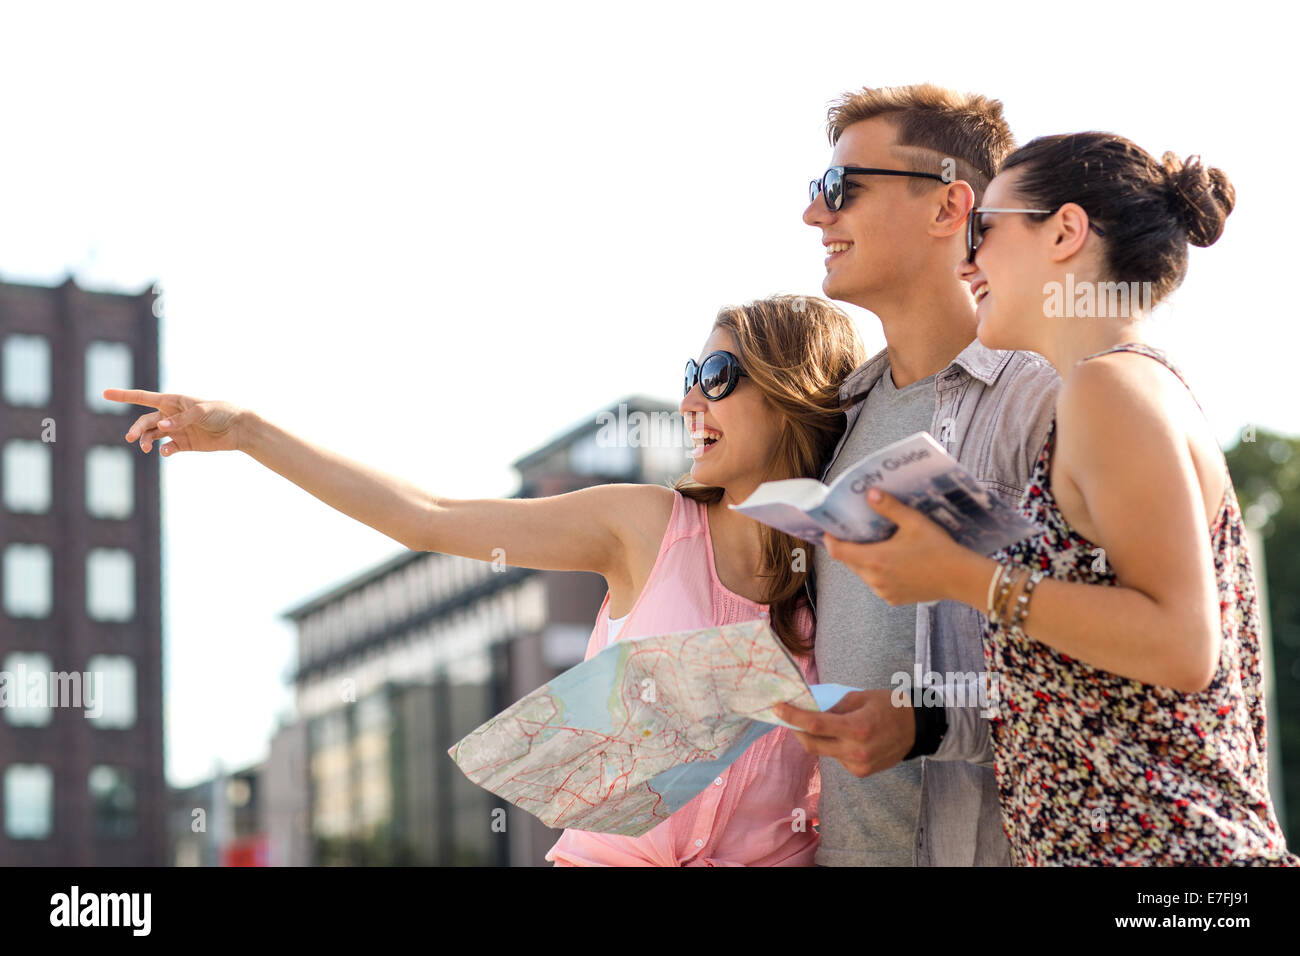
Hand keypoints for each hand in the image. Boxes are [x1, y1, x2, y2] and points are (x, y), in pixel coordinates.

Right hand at [103, 388, 247, 455]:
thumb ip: (182, 419)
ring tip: (143, 448)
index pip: (143, 397)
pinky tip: (167, 451)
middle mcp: (171, 415)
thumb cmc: (222, 412)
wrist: (239, 428)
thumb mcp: (203, 411)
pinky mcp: (184, 444)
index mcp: (172, 401)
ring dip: (145, 441)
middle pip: (145, 421)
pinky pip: (167, 448)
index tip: (104, 393)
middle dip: (136, 429)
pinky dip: (163, 450)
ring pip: (152, 436)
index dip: (123, 395)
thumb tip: (162, 428)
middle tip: (131, 438)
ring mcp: (176, 430)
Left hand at [772, 690, 913, 776]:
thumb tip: (808, 708)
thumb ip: (833, 705)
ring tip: (824, 724)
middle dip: (796, 730)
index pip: (815, 725)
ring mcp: (858, 765)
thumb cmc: (889, 706)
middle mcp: (856, 751)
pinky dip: (833, 747)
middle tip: (789, 717)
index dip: (792, 717)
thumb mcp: (860, 697)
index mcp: (857, 728)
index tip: (777, 707)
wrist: (917, 729)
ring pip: (823, 752)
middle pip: (812, 744)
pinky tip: (845, 737)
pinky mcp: (861, 773)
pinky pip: (836, 758)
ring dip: (817, 738)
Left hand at [825, 488, 975, 605]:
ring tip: (877, 544)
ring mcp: (883, 592)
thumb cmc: (938, 548)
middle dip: (849, 546)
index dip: (830, 539)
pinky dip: (878, 572)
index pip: (837, 551)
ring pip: (863, 573)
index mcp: (875, 560)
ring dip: (864, 559)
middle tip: (856, 531)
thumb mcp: (914, 522)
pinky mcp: (893, 599)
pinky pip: (877, 584)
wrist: (961, 578)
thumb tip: (870, 493)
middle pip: (849, 561)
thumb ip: (889, 507)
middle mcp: (875, 579)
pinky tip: (892, 561)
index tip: (832, 528)